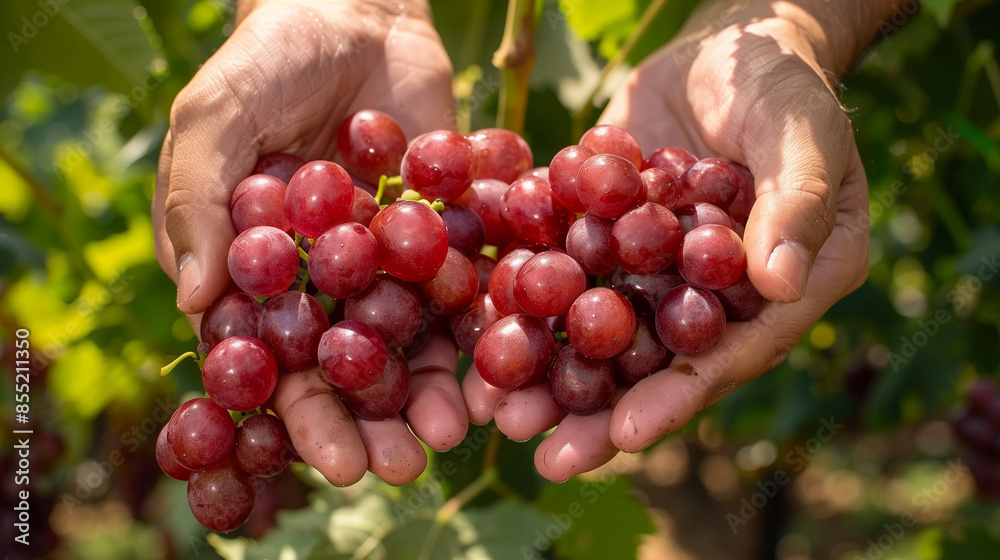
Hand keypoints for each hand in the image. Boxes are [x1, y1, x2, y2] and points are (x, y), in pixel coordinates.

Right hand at [153, 0, 466, 485]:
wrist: (357, 11)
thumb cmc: (267, 61)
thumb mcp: (215, 119)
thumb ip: (200, 203)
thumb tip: (192, 301)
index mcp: (263, 274)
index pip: (276, 361)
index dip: (300, 414)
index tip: (329, 461)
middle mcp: (329, 281)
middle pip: (350, 367)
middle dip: (374, 422)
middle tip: (403, 467)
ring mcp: (391, 263)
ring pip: (412, 340)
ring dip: (432, 392)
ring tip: (455, 434)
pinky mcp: (447, 234)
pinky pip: (466, 287)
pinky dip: (484, 327)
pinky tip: (504, 366)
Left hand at [463, 10, 868, 480]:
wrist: (724, 44)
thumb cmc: (784, 83)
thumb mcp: (803, 135)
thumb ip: (795, 205)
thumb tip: (779, 283)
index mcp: (776, 291)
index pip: (728, 355)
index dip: (678, 396)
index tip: (626, 436)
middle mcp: (710, 295)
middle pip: (655, 363)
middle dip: (599, 411)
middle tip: (545, 455)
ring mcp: (653, 269)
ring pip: (601, 331)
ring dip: (552, 372)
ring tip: (498, 413)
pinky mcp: (605, 236)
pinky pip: (566, 273)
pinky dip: (525, 303)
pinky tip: (479, 331)